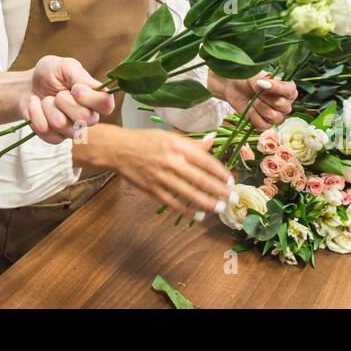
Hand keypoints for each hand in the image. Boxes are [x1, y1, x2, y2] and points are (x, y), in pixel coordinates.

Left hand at [21, 55, 114, 144]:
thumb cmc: (49, 74)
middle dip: (63, 100)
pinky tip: (36, 107)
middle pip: (84, 117)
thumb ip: (80, 76)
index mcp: (95, 97)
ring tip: (46, 100)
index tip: (75, 88)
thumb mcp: (65, 66)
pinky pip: (48, 133)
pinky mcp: (56, 138)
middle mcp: (88, 116)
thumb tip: (94, 87)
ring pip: (62, 125)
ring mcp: (72, 130)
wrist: (26, 86)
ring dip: (48, 107)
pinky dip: (36, 116)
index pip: (107, 105)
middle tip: (57, 93)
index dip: (90, 98)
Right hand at [100, 128, 232, 216]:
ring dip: (208, 203)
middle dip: (220, 191)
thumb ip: (192, 143)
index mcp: (177, 145)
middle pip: (201, 180)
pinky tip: (199, 215)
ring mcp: (161, 177)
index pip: (206, 161)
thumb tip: (212, 140)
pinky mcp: (152, 190)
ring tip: (220, 208)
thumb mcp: (169, 136)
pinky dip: (187, 211)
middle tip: (233, 198)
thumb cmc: (145, 140)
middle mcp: (171, 161)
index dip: (220, 173)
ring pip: (190, 194)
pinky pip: (173, 203)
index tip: (230, 181)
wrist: (118, 148)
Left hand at [210, 71, 296, 130]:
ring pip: (274, 117)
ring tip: (252, 100)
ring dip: (259, 107)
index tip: (260, 83)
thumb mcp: (257, 76)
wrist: (235, 86)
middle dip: (265, 98)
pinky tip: (250, 109)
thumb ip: (263, 80)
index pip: (290, 91)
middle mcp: (286, 104)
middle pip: (282, 106)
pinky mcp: (266, 124)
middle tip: (256, 92)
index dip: (276, 88)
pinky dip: (254, 116)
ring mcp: (277, 116)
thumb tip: (265, 85)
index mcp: (288, 89)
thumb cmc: (249, 79)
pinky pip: (264, 125)